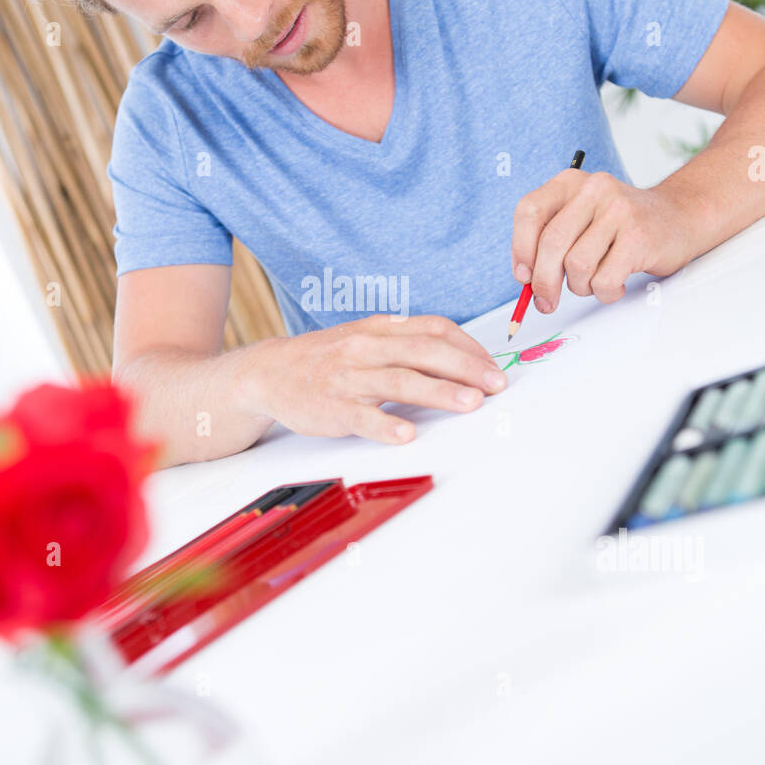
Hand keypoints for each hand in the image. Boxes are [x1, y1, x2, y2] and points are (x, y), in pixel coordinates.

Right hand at [240, 313, 507, 443]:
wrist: (268, 372)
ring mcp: (348, 378)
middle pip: (423, 352)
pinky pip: (362, 416)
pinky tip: (407, 434)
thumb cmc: (327, 359)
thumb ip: (406, 345)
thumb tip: (458, 360)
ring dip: (438, 392)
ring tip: (469, 404)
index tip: (493, 366)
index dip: (468, 347)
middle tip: (496, 385)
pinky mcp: (331, 407)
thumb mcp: (366, 340)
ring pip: (399, 381)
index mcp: (379, 329)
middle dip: (465, 368)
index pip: (433, 329)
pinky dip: (385, 425)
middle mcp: (366, 348)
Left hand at [510, 169, 702, 312]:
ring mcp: (619, 211)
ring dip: (581, 286)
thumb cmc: (622, 226)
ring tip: (594, 281)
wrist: (679, 218)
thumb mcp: (581, 218)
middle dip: (544, 282)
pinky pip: (604, 280)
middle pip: (551, 243)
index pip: (529, 211)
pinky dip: (605, 293)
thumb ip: (551, 239)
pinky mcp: (639, 237)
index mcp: (571, 182)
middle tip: (545, 301)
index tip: (523, 276)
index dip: (520, 249)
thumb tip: (525, 278)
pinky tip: (615, 284)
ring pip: (576, 266)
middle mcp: (594, 189)